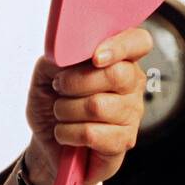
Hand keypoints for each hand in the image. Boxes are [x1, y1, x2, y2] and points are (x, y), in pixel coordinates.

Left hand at [23, 26, 153, 184]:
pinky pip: (92, 134)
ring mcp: (132, 115)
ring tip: (61, 113)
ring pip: (98, 106)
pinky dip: (67, 133)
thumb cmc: (51, 99)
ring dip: (65, 110)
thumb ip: (61, 55)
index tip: (95, 57)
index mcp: (118, 60)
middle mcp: (132, 86)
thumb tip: (69, 51)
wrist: (46, 136)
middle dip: (75, 82)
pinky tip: (66, 133)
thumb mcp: (47, 70)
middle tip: (59, 88)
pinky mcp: (123, 143)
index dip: (120, 46)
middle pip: (117, 74)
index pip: (139, 41)